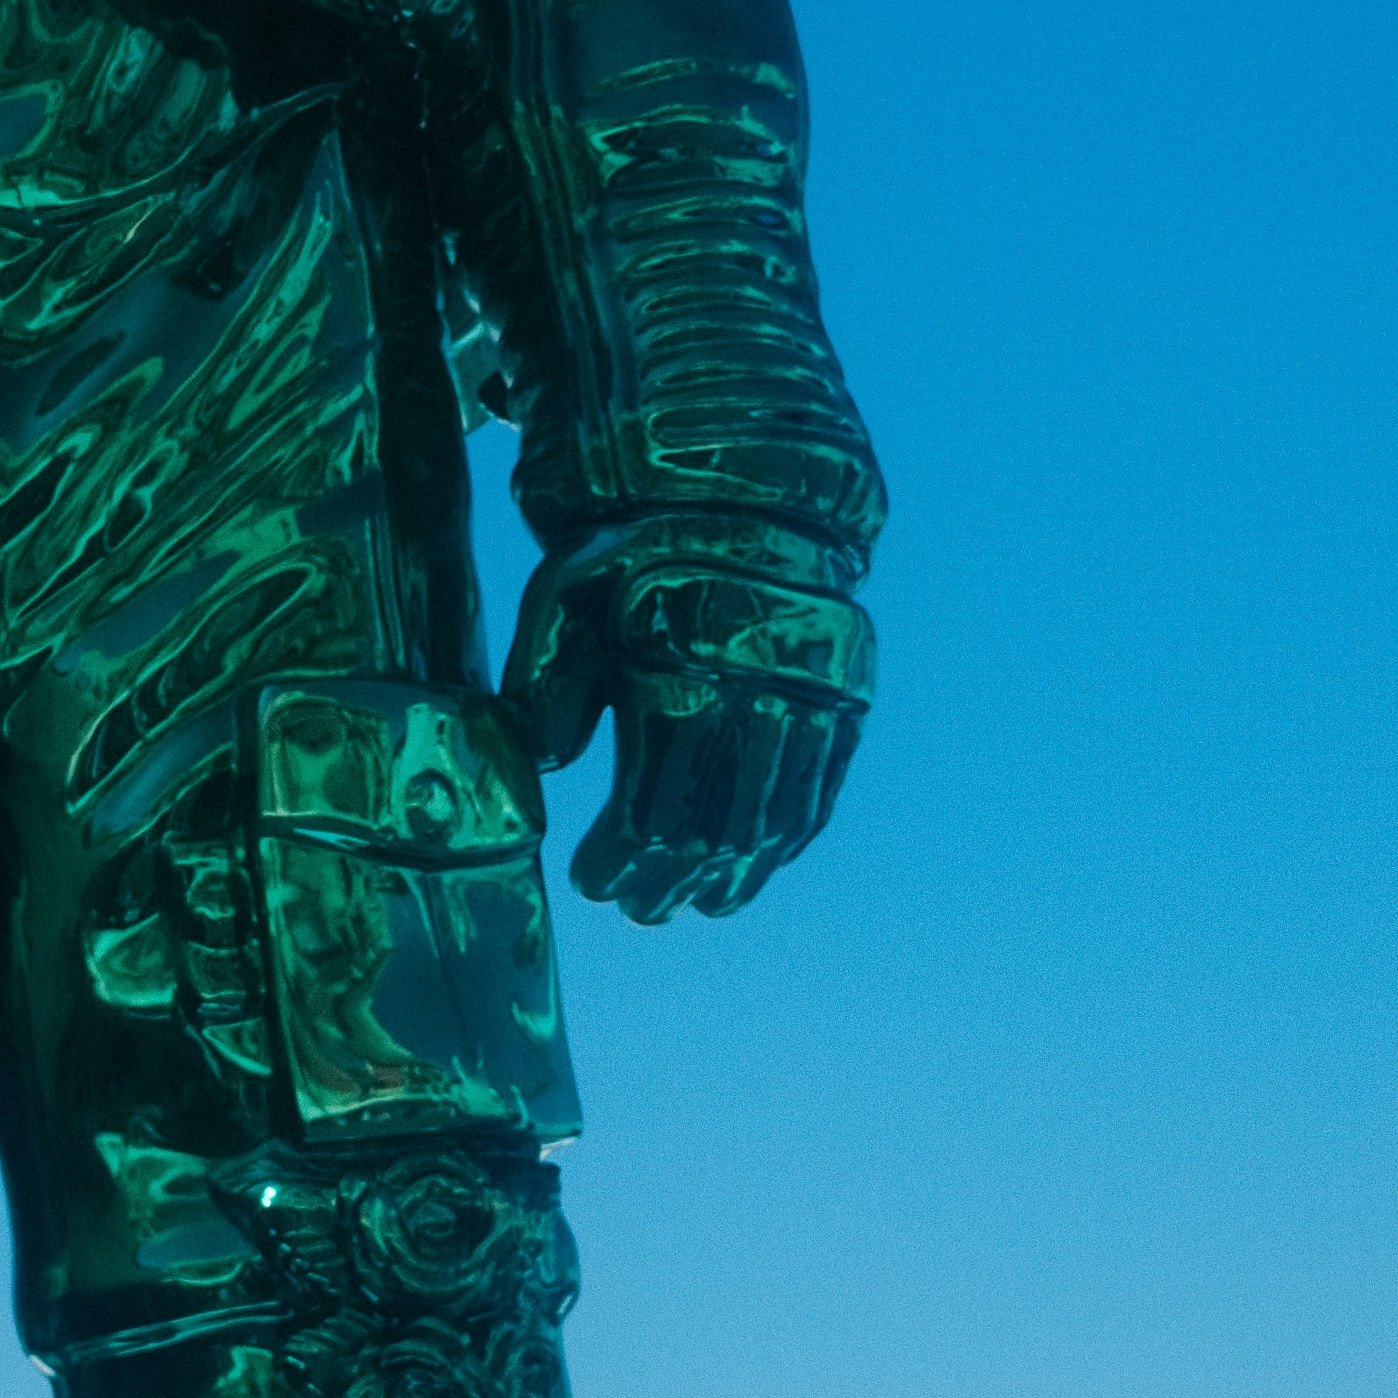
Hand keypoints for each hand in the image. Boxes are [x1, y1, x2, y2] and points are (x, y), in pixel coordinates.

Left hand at [501, 524, 872, 923]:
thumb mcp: (569, 591)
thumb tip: (549, 767)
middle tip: (639, 908)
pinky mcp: (849, 697)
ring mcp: (814, 695)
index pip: (654, 804)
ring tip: (697, 905)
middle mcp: (758, 686)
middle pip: (715, 827)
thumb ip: (547, 677)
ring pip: (774, 821)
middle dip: (672, 881)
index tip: (593, 883)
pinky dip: (787, 839)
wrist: (745, 489)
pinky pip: (821, 792)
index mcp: (681, 664)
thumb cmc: (635, 549)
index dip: (621, 860)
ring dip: (734, 877)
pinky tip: (756, 867)